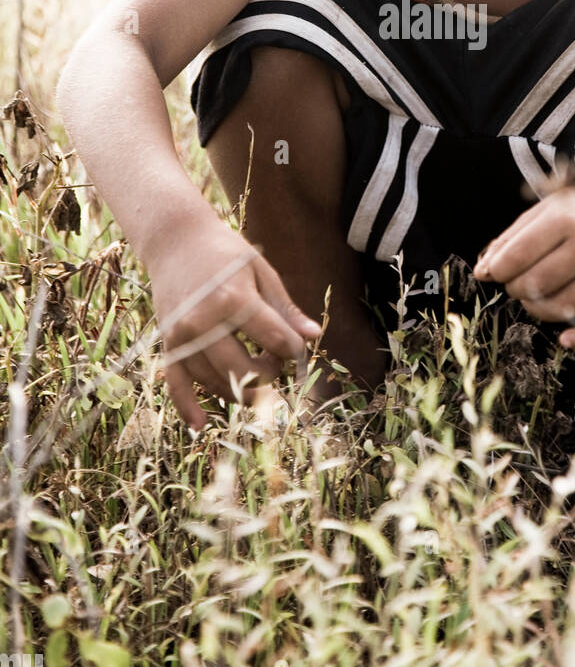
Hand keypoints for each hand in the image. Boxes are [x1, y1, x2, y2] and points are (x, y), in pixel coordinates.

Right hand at [147, 215, 321, 429]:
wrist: (176, 239)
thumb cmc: (226, 253)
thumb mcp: (261, 272)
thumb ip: (285, 309)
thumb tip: (315, 336)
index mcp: (234, 299)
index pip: (276, 341)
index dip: (295, 351)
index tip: (299, 350)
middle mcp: (204, 322)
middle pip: (245, 370)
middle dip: (269, 375)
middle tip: (276, 363)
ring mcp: (183, 335)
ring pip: (216, 381)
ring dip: (240, 390)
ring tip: (255, 380)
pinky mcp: (168, 343)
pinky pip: (176, 383)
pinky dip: (187, 407)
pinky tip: (200, 426)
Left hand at [473, 172, 574, 349]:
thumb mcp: (544, 211)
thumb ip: (510, 239)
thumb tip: (482, 272)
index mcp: (564, 220)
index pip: (518, 256)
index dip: (498, 270)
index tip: (495, 272)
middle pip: (536, 284)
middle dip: (516, 288)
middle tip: (517, 282)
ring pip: (561, 308)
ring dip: (537, 309)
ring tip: (534, 296)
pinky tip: (565, 339)